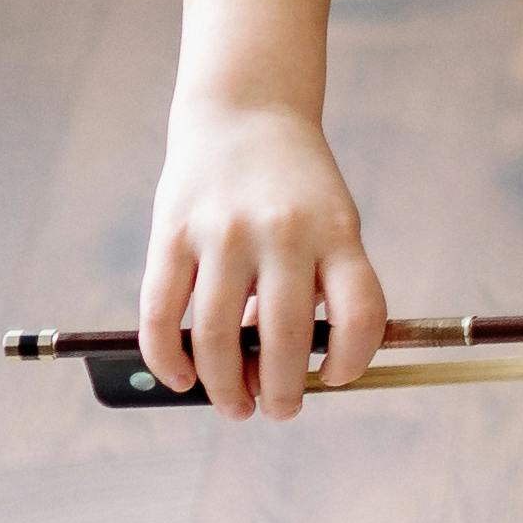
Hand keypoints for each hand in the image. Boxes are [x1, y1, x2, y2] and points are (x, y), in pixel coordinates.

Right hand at [137, 95, 388, 419]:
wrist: (244, 111)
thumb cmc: (295, 186)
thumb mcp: (330, 223)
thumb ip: (317, 287)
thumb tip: (282, 370)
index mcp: (337, 232)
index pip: (360, 313)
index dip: (353, 360)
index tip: (335, 379)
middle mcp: (283, 232)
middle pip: (285, 337)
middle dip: (281, 392)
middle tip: (277, 411)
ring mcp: (224, 232)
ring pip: (220, 335)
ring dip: (225, 386)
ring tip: (234, 405)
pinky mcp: (172, 233)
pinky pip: (162, 313)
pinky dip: (168, 358)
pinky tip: (181, 378)